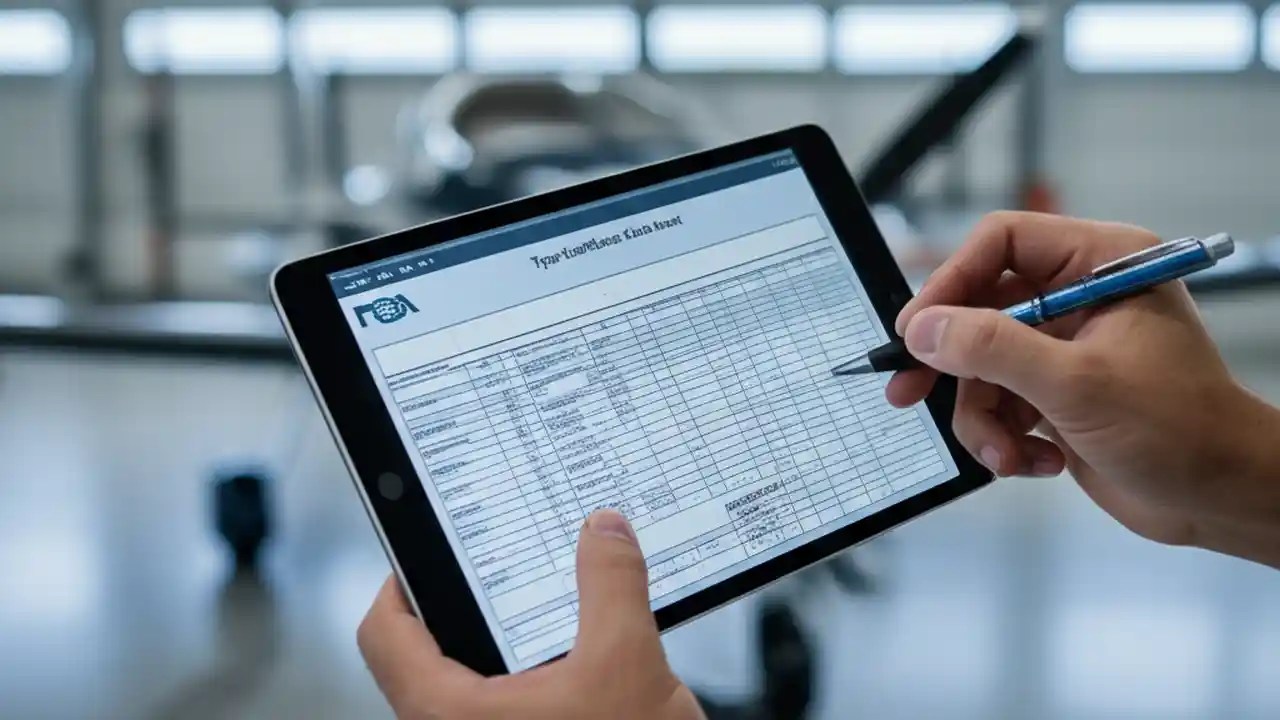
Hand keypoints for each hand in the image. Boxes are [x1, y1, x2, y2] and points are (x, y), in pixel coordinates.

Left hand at [358, 509, 704, 719]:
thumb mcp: (628, 663)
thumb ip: (612, 585)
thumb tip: (604, 532)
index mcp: (449, 714)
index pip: (383, 635)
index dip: (399, 584)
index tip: (426, 559)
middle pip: (421, 660)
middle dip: (465, 614)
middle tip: (500, 581)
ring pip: (462, 693)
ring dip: (499, 653)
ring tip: (544, 621)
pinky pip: (495, 714)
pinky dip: (522, 686)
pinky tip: (571, 671)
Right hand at [888, 212, 1279, 564]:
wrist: (1220, 499)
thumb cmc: (1177, 429)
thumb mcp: (1076, 384)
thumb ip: (992, 349)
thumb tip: (922, 329)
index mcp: (1100, 265)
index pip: (1002, 242)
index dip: (952, 280)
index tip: (917, 329)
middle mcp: (1079, 297)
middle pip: (979, 307)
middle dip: (950, 362)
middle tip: (905, 392)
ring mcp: (1065, 347)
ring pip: (981, 366)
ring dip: (983, 418)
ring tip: (1007, 455)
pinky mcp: (1056, 392)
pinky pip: (999, 402)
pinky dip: (1006, 438)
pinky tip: (1038, 462)